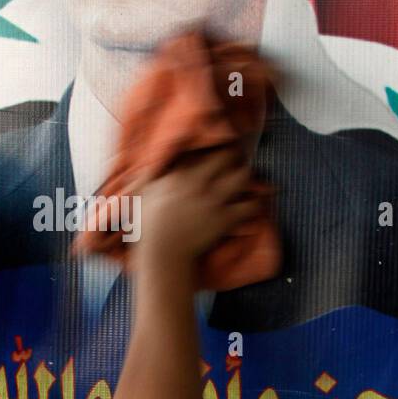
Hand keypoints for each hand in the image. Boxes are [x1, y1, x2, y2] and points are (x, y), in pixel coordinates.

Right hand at [134, 146, 265, 269]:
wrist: (163, 255)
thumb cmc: (147, 226)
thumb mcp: (142, 194)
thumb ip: (148, 174)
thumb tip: (152, 160)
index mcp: (178, 173)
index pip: (201, 148)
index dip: (212, 143)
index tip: (217, 144)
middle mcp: (198, 182)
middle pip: (226, 156)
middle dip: (234, 154)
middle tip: (236, 157)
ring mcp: (213, 200)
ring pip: (243, 176)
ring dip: (246, 175)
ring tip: (245, 178)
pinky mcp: (225, 219)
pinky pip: (250, 205)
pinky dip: (255, 203)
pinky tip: (254, 203)